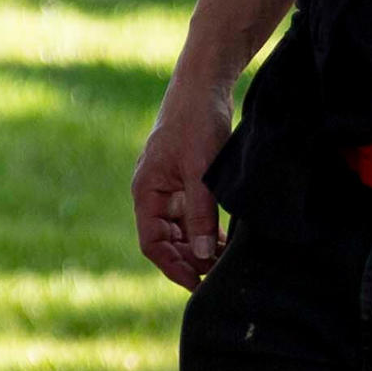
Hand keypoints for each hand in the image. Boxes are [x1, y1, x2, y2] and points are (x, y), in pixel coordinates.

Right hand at [134, 75, 231, 287]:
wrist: (202, 86)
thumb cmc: (196, 123)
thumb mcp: (200, 172)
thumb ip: (199, 214)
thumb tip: (199, 256)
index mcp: (146, 191)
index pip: (151, 243)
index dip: (173, 267)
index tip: (200, 284)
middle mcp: (153, 193)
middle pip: (165, 241)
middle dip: (188, 260)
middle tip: (219, 274)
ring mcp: (168, 187)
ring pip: (179, 231)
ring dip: (198, 248)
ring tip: (225, 260)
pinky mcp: (184, 181)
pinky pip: (190, 216)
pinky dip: (204, 231)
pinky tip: (224, 241)